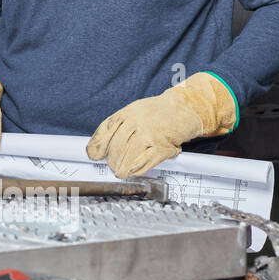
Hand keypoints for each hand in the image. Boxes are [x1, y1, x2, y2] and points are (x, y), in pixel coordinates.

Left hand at [86, 72, 237, 177]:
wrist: (184, 108)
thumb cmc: (156, 112)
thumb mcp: (132, 112)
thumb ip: (116, 126)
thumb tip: (98, 147)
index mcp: (126, 114)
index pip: (105, 131)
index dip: (97, 147)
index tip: (93, 156)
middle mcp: (136, 123)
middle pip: (116, 148)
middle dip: (112, 161)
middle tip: (113, 166)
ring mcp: (150, 135)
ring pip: (128, 158)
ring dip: (122, 169)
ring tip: (121, 171)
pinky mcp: (162, 147)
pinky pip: (144, 164)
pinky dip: (136, 170)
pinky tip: (133, 171)